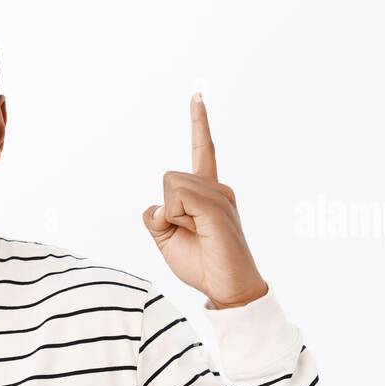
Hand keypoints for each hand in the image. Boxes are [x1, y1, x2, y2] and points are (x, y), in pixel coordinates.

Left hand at [142, 93, 268, 308]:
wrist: (228, 289)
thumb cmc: (202, 265)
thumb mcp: (167, 239)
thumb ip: (156, 216)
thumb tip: (156, 205)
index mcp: (208, 193)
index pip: (202, 151)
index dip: (199, 123)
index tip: (197, 96)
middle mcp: (218, 188)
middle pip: (169, 178)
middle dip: (165, 210)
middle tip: (189, 234)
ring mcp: (220, 196)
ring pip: (171, 186)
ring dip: (171, 217)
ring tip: (196, 235)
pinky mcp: (216, 208)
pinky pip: (177, 199)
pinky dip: (175, 218)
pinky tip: (196, 233)